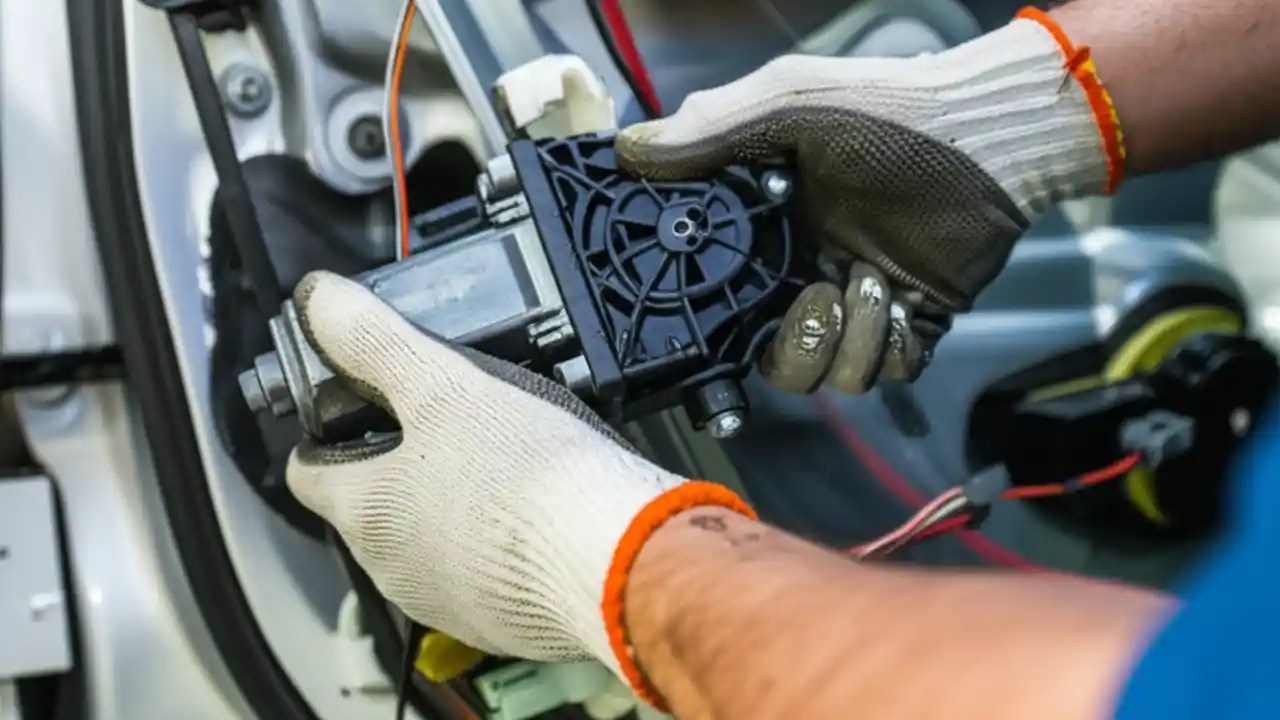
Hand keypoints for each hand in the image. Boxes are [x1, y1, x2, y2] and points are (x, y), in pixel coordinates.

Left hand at [284, 272, 749, 690]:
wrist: (620, 563)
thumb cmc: (530, 479)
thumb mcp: (445, 383)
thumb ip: (375, 340)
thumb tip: (319, 299)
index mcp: (366, 512)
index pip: (306, 474)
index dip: (322, 437)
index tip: (348, 414)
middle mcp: (394, 569)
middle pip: (373, 508)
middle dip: (400, 468)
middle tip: (446, 424)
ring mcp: (451, 603)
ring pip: (430, 545)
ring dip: (452, 510)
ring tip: (504, 463)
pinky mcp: (507, 623)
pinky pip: (487, 577)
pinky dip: (501, 544)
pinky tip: (540, 511)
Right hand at [617, 17, 1113, 392]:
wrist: (986, 134)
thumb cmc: (889, 112)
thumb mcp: (785, 105)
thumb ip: (707, 132)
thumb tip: (629, 151)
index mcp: (772, 232)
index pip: (724, 297)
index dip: (717, 312)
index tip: (725, 298)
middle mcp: (811, 272)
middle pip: (772, 356)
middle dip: (789, 346)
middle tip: (813, 298)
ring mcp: (861, 301)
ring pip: (826, 376)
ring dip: (843, 340)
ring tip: (865, 281)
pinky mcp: (914, 319)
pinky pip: (884, 373)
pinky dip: (884, 345)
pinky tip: (892, 294)